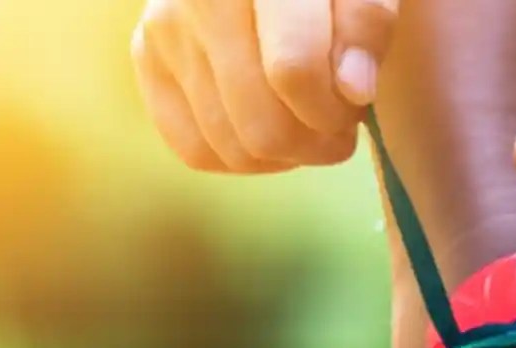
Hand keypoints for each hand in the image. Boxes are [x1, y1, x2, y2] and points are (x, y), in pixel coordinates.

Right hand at [131, 0, 399, 172]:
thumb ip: (368, 22)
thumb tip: (354, 88)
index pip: (294, 71)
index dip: (335, 111)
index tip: (356, 107)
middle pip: (260, 123)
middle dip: (314, 144)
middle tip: (338, 126)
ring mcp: (165, 27)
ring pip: (230, 147)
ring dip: (284, 155)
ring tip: (308, 123)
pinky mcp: (146, 55)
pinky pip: (194, 148)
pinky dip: (242, 158)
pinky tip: (269, 130)